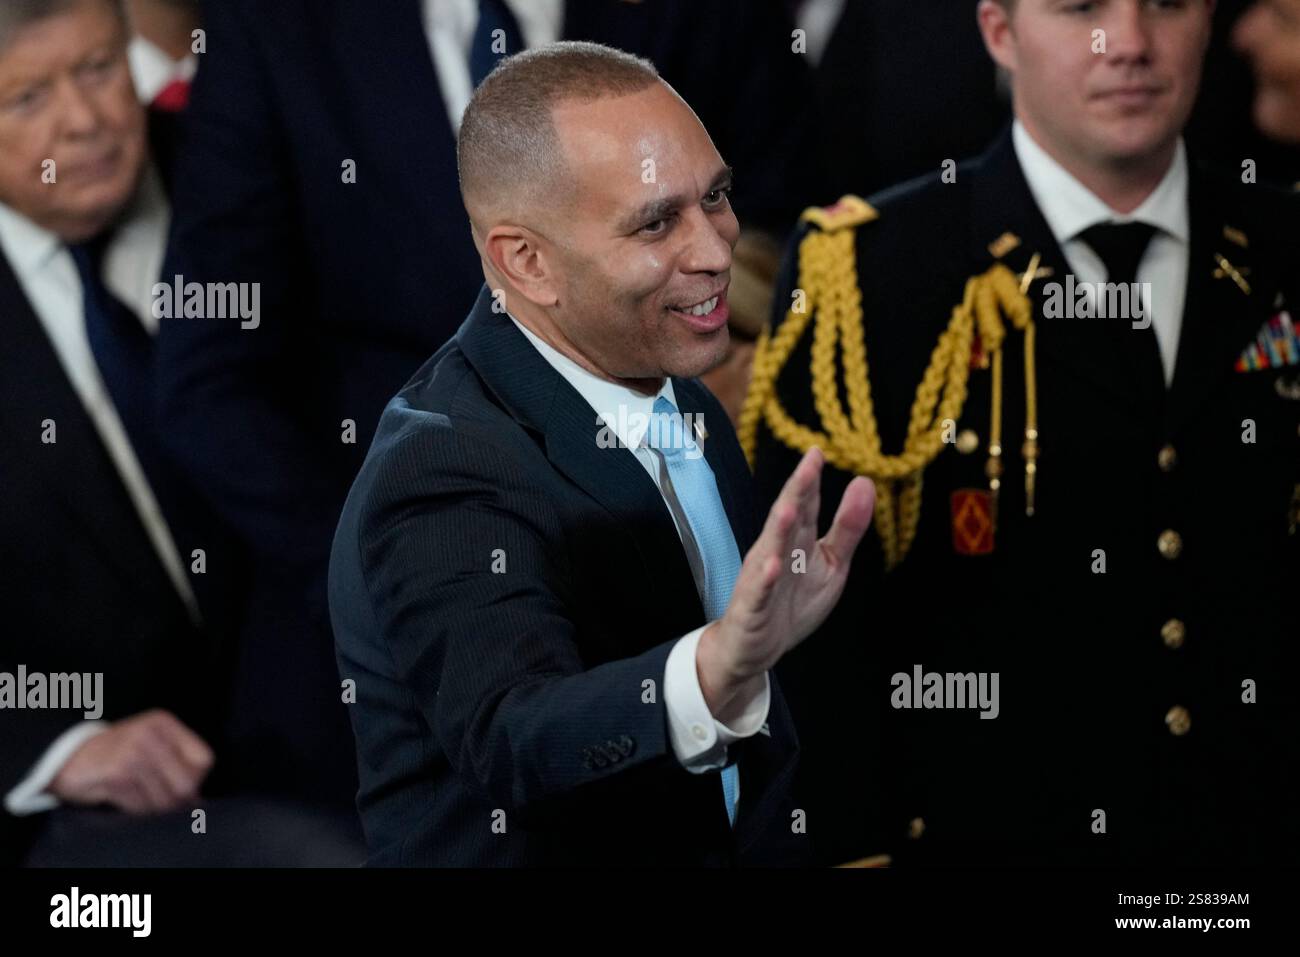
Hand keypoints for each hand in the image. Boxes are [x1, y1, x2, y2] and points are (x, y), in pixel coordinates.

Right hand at [48, 709, 213, 814]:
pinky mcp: (115, 774)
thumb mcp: (150, 743)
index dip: (196, 781)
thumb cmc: (115, 753)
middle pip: (185, 784)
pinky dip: (137, 811)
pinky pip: (139, 806)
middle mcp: (150, 734)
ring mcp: (132, 754)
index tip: (183, 790)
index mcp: (164, 723)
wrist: (66, 756)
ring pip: (163, 799)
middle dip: (177, 803)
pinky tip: (126, 802)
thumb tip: (197, 799)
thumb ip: (176, 761)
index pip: (204, 760)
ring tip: (141, 801)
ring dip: (154, 809)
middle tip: (164, 805)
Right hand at [697, 447, 873, 719]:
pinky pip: (759, 592)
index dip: (811, 479)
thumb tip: (865, 482)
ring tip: (789, 510)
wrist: (755, 648)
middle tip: (808, 464)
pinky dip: (765, 579)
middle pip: (788, 518)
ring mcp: (762, 578)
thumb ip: (848, 526)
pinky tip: (772, 566)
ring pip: (770, 550)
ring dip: (778, 530)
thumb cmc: (792, 601)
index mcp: (798, 540)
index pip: (806, 504)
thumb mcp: (831, 564)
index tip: (819, 451)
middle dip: (797, 492)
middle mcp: (777, 552)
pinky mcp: (753, 607)